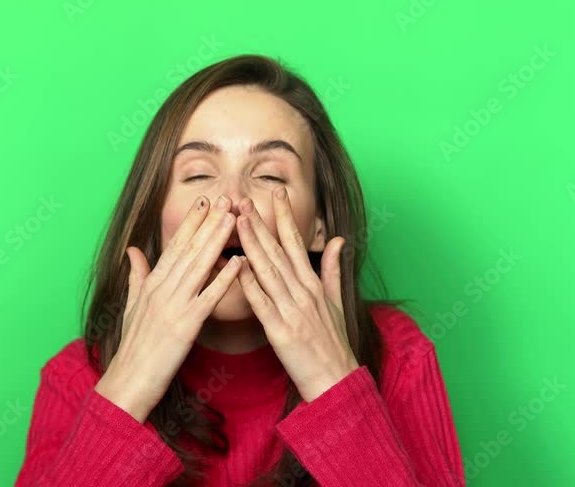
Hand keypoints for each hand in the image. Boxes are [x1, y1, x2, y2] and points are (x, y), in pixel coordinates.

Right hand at [95, 195, 243, 422]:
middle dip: (209, 222)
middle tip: (227, 198)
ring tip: (234, 218)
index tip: (206, 201)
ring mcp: (174, 305)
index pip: (175, 246)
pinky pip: (209, 297)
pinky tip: (239, 263)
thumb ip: (136, 276)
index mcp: (152, 284)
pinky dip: (225, 278)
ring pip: (199, 266)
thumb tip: (133, 250)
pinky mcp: (185, 325)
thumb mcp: (131, 306)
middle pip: (190, 249)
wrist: (128, 380)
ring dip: (218, 240)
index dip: (192, 222)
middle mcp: (162, 289)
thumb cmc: (132, 347)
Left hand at [235, 186, 357, 401]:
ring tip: (238, 222)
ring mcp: (292, 311)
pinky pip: (262, 303)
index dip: (284, 217)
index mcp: (314, 284)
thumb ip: (333, 269)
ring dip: (252, 244)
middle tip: (244, 199)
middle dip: (260, 223)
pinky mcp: (281, 331)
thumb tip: (338, 240)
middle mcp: (303, 292)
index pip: (297, 243)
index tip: (274, 193)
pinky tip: (236, 266)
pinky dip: (249, 283)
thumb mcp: (336, 302)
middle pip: (278, 251)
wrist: (336, 380)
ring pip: (269, 271)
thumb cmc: (333, 343)